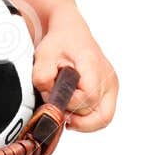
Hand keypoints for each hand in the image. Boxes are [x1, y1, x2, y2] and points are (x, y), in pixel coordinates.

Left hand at [32, 7, 117, 131]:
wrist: (71, 33)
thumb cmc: (59, 42)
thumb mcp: (43, 55)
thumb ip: (42, 78)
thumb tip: (52, 100)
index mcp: (93, 65)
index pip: (89, 98)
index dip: (70, 104)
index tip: (56, 96)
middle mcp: (108, 77)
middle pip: (100, 114)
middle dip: (76, 116)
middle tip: (61, 109)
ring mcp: (112, 85)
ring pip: (104, 119)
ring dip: (83, 121)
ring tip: (67, 111)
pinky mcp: (110, 91)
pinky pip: (103, 115)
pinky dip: (88, 119)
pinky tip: (73, 112)